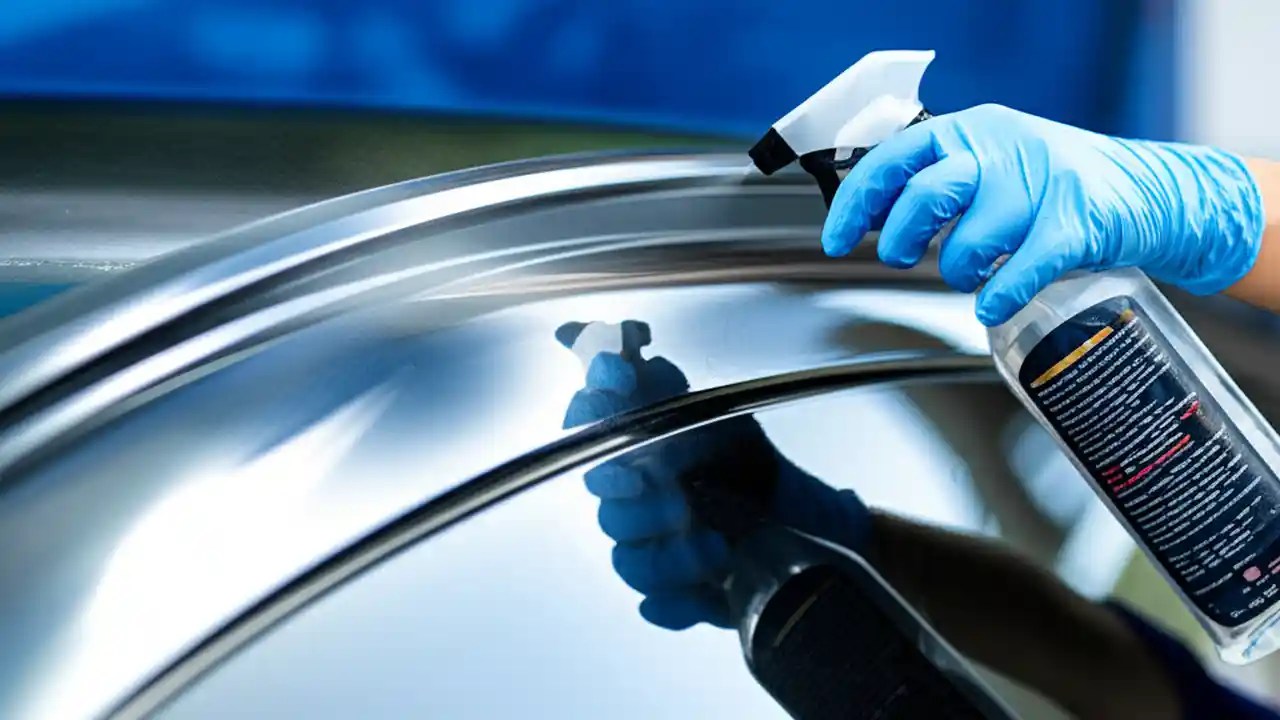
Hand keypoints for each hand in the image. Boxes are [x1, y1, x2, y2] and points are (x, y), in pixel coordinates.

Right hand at [559, 322, 868, 629]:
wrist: (792, 510)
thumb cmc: (742, 456)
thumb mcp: (711, 406)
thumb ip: (659, 376)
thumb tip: (621, 335)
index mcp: (629, 447)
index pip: (585, 420)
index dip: (595, 402)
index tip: (623, 384)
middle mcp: (628, 497)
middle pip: (605, 501)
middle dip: (642, 499)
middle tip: (677, 493)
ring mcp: (647, 545)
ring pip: (628, 558)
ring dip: (670, 554)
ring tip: (715, 545)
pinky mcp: (674, 592)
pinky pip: (657, 604)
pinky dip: (677, 601)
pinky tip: (704, 587)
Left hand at [821, 104, 1264, 325]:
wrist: (1154, 193)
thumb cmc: (1058, 189)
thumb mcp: (992, 168)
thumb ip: (939, 186)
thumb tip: (874, 219)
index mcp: (972, 131)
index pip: (895, 158)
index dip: (857, 203)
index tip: (835, 239)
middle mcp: (1003, 149)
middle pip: (927, 194)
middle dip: (901, 238)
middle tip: (902, 258)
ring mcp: (1043, 185)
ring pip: (970, 239)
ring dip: (957, 271)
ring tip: (972, 274)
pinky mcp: (1077, 224)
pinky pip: (1021, 269)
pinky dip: (998, 295)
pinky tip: (992, 304)